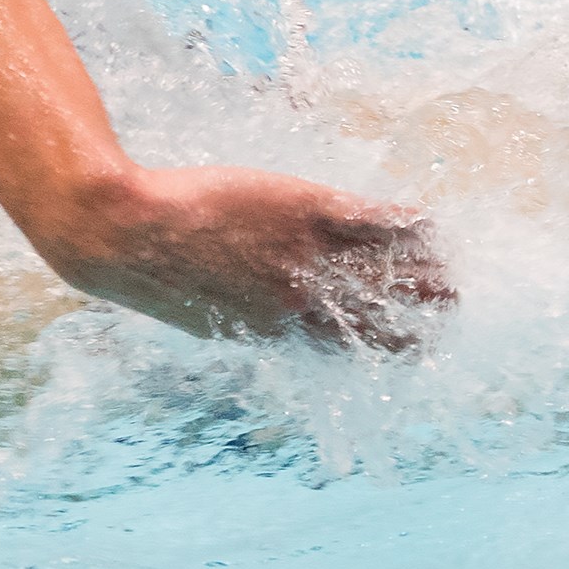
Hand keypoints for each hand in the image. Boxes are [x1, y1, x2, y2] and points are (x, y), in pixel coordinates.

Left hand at [31, 165, 454, 350]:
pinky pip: (382, 223)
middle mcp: (307, 305)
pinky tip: (421, 220)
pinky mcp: (309, 212)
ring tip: (443, 257)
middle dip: (431, 313)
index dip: (397, 347)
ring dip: (434, 269)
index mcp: (283, 335)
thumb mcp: (209, 313)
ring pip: (403, 274)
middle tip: (446, 294)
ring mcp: (311, 258)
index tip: (414, 334)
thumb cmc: (153, 270)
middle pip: (398, 323)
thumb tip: (267, 327)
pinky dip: (412, 224)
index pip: (362, 356)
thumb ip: (251, 321)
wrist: (122, 233)